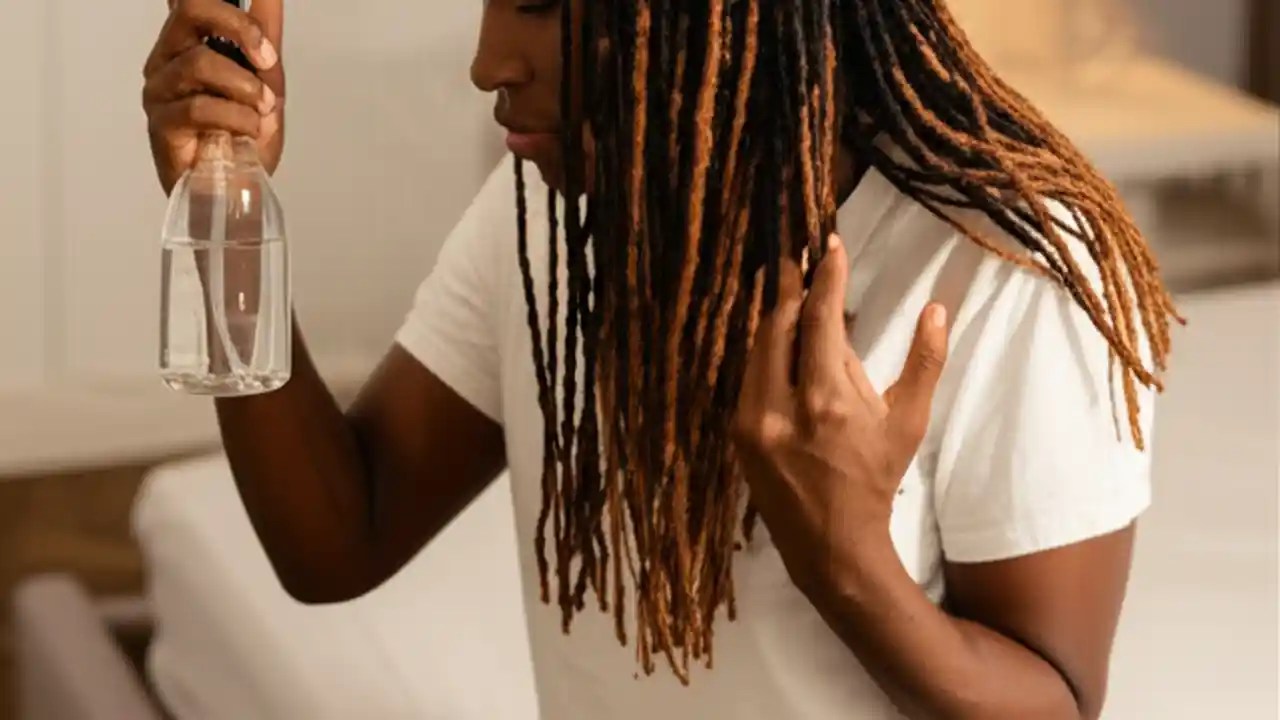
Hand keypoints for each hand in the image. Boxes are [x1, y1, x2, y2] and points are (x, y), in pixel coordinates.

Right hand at [143, 0, 284, 193]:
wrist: (235, 191)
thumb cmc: (242, 138)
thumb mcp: (267, 84)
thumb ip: (266, 41)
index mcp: (190, 43)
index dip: (226, 1)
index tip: (264, 5)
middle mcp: (168, 59)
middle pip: (192, 10)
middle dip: (241, 28)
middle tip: (268, 60)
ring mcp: (161, 90)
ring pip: (202, 62)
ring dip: (246, 87)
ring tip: (261, 110)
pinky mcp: (161, 123)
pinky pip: (201, 107)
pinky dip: (238, 118)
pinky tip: (248, 130)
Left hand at [732, 235, 948, 593]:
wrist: (831, 545)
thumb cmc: (875, 481)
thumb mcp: (908, 424)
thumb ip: (923, 363)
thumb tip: (936, 308)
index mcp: (826, 402)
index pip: (821, 321)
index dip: (825, 277)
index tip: (828, 243)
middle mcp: (780, 408)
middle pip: (779, 325)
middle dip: (791, 287)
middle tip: (800, 255)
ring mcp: (751, 421)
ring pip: (758, 348)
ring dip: (777, 316)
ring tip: (792, 287)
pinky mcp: (736, 433)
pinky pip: (749, 376)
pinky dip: (766, 351)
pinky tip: (779, 336)